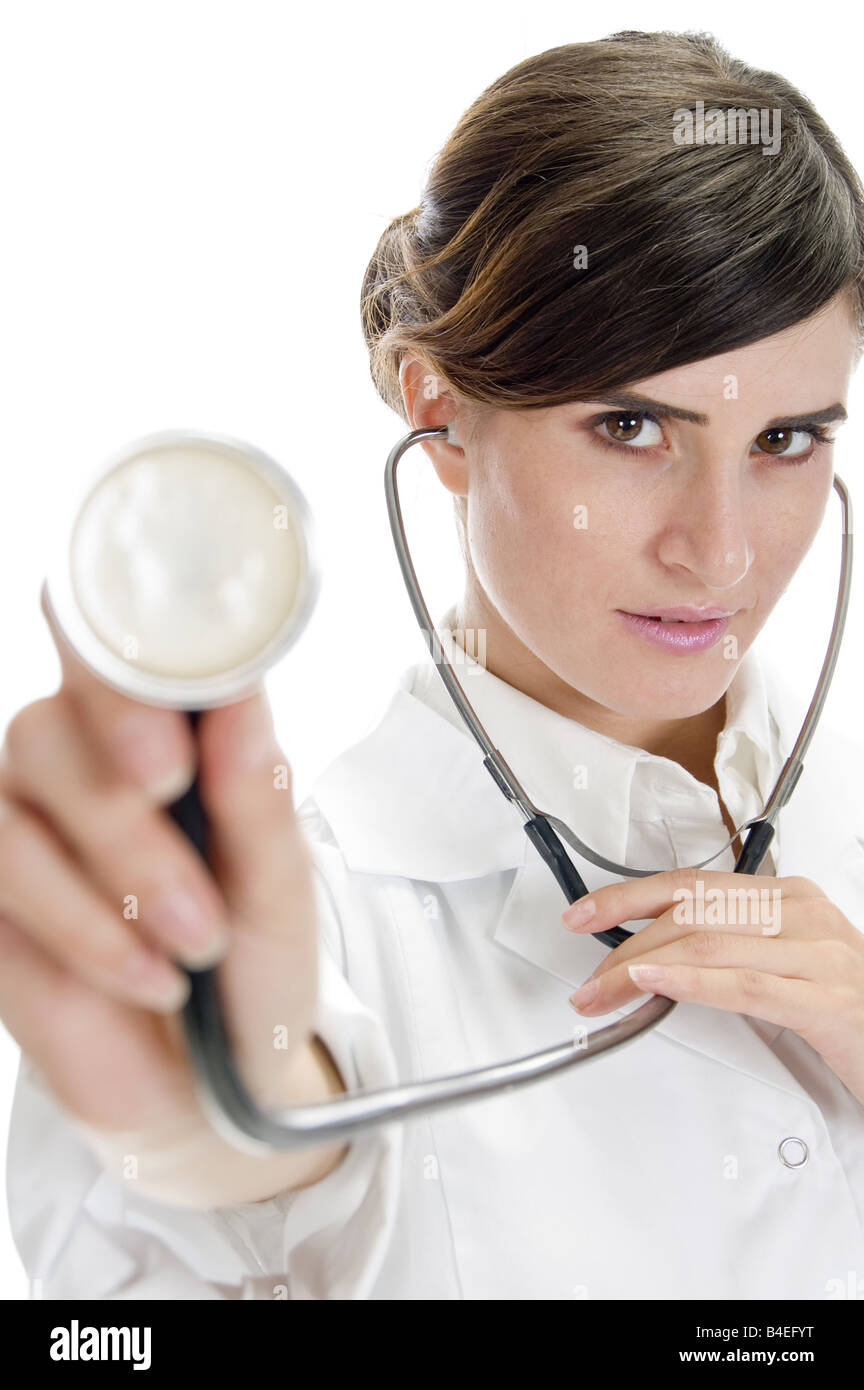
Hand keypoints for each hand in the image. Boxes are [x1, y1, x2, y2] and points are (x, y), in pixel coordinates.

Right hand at [0, 585, 342, 1204]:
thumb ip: (258, 796)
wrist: (215, 1081)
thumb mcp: (281, 888)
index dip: (127, 634)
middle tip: (176, 800)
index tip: (171, 679)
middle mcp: (90, 759)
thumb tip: (241, 703)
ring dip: (119, 864)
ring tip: (196, 937)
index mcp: (174, 732)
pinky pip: (5, 867)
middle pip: (62, 712)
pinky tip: (148, 971)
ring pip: (26, 784)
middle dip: (126, 776)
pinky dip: (84, 926)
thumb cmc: (254, 964)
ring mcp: (32, 821)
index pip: (127, 643)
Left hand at [561, 867, 863, 1105]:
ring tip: (602, 992)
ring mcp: (818, 952)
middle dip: (623, 944)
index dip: (627, 896)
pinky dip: (690, 982)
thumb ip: (732, 950)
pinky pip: (745, 984)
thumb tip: (655, 952)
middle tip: (587, 982)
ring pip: (707, 944)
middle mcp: (802, 913)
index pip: (691, 884)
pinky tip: (653, 981)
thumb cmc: (846, 1009)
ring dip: (639, 970)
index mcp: (787, 897)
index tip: (581, 914)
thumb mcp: (785, 965)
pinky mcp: (827, 999)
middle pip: (690, 915)